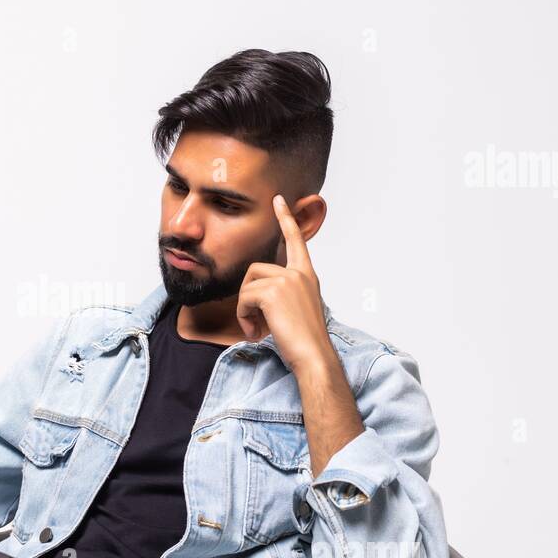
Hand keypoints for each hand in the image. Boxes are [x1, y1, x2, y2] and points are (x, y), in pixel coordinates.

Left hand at [235, 194, 332, 369]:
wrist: (314, 357)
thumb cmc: (304, 342)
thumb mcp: (295, 311)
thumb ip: (281, 296)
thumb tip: (255, 295)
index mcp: (307, 276)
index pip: (295, 241)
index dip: (286, 219)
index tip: (279, 200)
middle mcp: (299, 274)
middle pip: (255, 271)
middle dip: (248, 298)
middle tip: (255, 324)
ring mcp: (288, 280)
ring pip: (248, 285)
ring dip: (245, 310)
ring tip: (257, 330)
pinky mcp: (274, 291)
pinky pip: (244, 298)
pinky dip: (243, 317)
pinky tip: (256, 332)